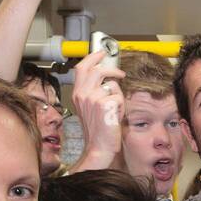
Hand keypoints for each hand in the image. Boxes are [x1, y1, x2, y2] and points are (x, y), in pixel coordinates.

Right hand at [71, 49, 125, 168]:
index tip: (100, 53)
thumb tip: (106, 80)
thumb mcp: (90, 108)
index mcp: (78, 94)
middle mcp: (83, 94)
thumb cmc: (98, 130)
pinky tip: (116, 115)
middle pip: (97, 70)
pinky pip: (119, 97)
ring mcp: (93, 99)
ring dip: (118, 95)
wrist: (99, 146)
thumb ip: (93, 92)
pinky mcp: (104, 104)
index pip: (82, 68)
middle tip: (120, 73)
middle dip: (111, 69)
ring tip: (115, 108)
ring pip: (112, 85)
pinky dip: (122, 106)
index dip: (92, 58)